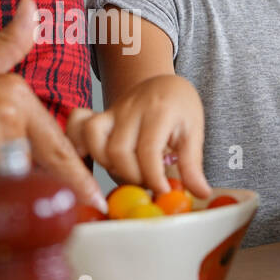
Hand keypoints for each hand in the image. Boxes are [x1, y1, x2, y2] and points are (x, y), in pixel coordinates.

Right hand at [0, 0, 105, 209]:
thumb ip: (4, 46)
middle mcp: (6, 106)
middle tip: (0, 195)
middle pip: (38, 171)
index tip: (90, 203)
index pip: (58, 147)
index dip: (74, 181)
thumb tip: (32, 9)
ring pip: (14, 185)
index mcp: (14, 91)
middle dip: (28, 193)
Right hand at [65, 74, 209, 198]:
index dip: (153, 177)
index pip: (148, 150)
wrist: (164, 85)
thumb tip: (201, 194)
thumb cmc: (180, 108)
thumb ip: (193, 164)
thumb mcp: (194, 132)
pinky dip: (80, 144)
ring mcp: (111, 111)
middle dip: (132, 176)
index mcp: (158, 111)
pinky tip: (94, 160)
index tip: (162, 191)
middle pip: (118, 150)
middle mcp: (131, 109)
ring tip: (129, 172)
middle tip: (149, 182)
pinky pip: (79, 126)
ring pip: (94, 140)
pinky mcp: (100, 116)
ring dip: (108, 165)